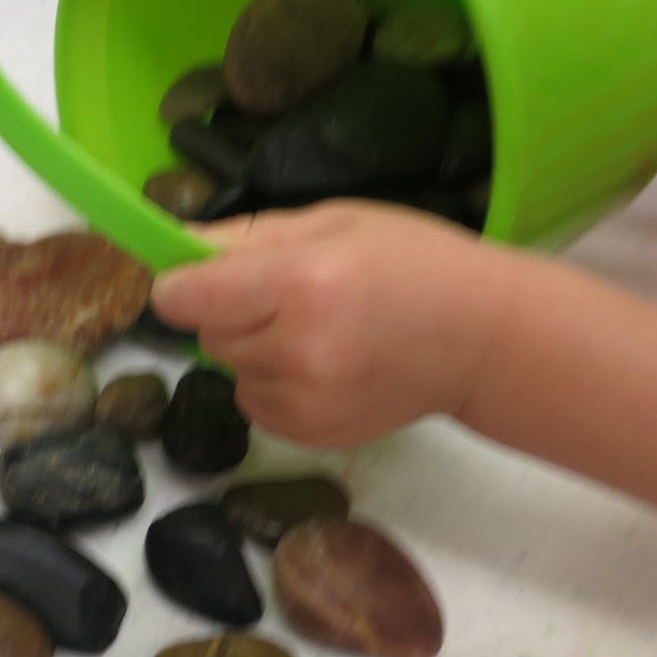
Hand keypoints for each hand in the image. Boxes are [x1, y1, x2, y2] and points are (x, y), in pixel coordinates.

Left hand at [149, 202, 519, 448]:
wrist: (481, 341)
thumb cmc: (411, 263)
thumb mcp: (332, 222)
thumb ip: (246, 237)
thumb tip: (174, 249)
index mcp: (297, 283)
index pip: (184, 298)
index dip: (181, 286)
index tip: (195, 279)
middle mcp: (294, 348)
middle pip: (206, 335)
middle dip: (228, 314)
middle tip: (284, 298)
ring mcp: (303, 400)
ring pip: (230, 371)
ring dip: (253, 351)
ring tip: (314, 333)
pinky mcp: (310, 434)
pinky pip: (254, 404)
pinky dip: (272, 385)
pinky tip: (323, 366)